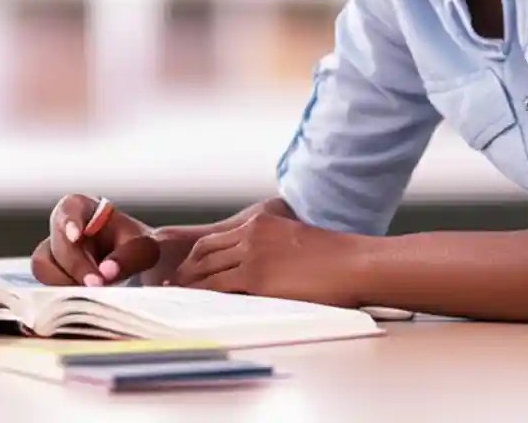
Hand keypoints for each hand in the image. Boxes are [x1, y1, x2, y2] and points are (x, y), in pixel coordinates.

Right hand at [30, 195, 159, 285]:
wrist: (135, 268)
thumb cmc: (137, 249)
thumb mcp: (143, 248)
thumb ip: (130, 257)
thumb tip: (106, 272)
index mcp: (86, 209)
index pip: (70, 207)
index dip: (69, 220)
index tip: (75, 236)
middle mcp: (63, 228)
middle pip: (58, 243)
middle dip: (77, 265)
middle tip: (97, 284)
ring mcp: (53, 252)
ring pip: (43, 266)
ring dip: (65, 281)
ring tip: (92, 293)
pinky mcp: (50, 275)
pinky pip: (45, 285)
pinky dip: (61, 295)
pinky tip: (83, 300)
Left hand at [170, 211, 366, 307]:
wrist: (355, 263)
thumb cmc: (336, 258)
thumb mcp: (296, 241)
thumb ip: (273, 248)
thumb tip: (266, 270)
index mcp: (260, 223)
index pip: (215, 239)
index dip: (196, 257)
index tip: (185, 270)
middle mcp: (250, 234)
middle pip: (204, 252)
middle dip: (186, 271)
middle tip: (172, 286)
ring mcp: (252, 255)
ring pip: (207, 270)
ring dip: (189, 284)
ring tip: (177, 297)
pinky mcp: (257, 277)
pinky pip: (219, 287)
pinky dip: (203, 295)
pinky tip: (195, 304)